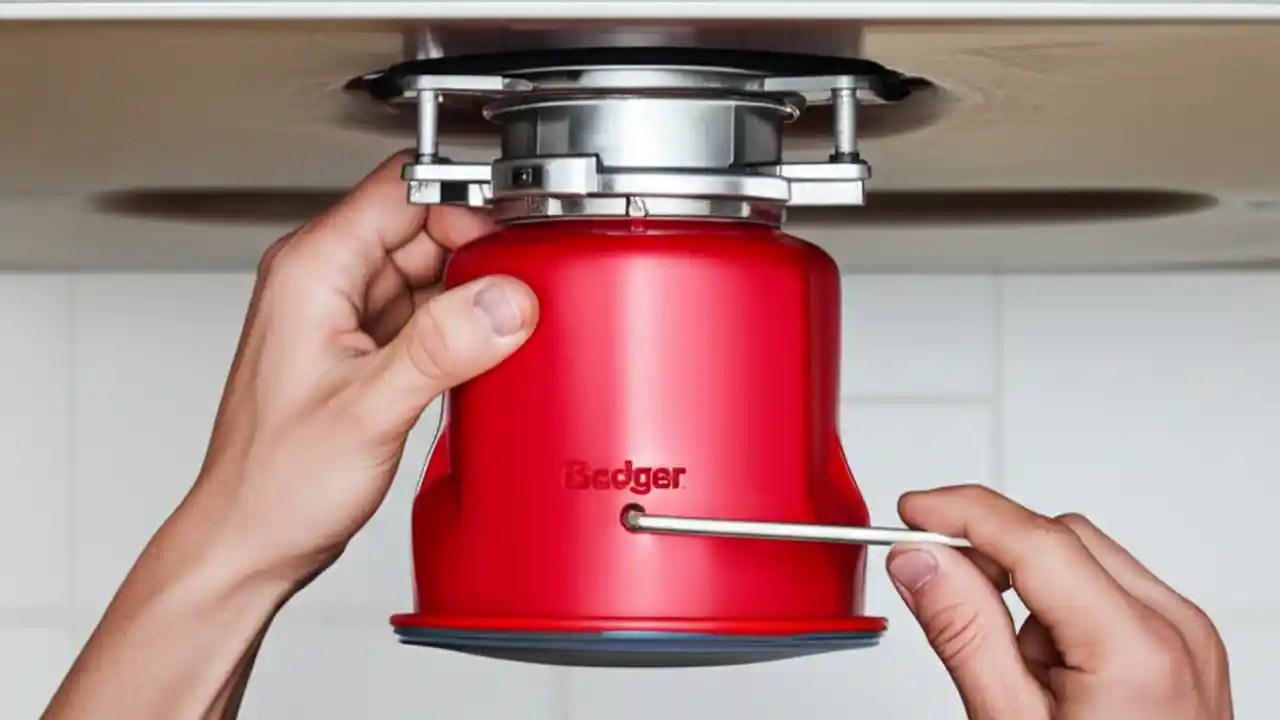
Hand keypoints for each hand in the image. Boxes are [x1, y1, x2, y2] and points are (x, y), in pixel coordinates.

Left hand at [46, 152, 538, 719]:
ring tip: (504, 330)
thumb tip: (505, 300)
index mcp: (312, 270)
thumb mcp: (366, 410)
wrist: (254, 540)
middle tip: (519, 295)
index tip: (509, 245)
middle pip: (427, 225)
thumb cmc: (275, 482)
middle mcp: (327, 282)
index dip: (465, 205)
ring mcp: (347, 315)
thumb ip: (440, 348)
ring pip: (433, 270)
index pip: (403, 189)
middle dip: (481, 254)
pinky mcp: (368, 349)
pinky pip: (430, 313)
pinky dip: (463, 328)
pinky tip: (481, 356)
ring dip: (475, 293)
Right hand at [887, 486, 1231, 719]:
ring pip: (1082, 560)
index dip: (961, 512)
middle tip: (936, 590)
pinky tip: (1049, 677)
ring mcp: (1187, 639)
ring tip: (1015, 674)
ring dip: (1029, 593)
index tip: (910, 513)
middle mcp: (1174, 629)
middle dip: (992, 556)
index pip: (1035, 538)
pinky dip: (1061, 615)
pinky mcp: (1183, 649)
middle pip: (1060, 537)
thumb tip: (920, 561)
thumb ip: (963, 633)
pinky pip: (1107, 594)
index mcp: (1137, 648)